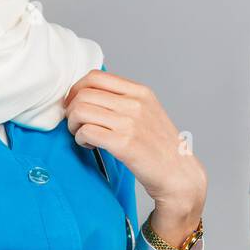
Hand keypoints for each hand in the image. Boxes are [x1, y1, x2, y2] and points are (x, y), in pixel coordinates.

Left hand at [64, 71, 206, 243]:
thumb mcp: (148, 112)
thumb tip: (87, 95)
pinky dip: (80, 139)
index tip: (74, 103)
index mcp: (141, 91)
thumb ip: (124, 100)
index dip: (76, 89)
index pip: (95, 76)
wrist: (178, 173)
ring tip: (83, 135)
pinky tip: (90, 145)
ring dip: (74, 125)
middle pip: (84, 93)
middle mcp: (136, 103)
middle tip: (76, 124)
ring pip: (81, 111)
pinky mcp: (124, 144)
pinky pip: (86, 132)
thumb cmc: (160, 147)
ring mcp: (130, 123)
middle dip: (71, 109)